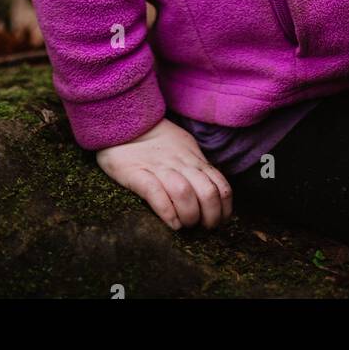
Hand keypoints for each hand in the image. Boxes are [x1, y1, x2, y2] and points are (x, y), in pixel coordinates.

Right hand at [96, 117, 233, 230]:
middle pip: (207, 193)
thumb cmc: (154, 139)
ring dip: (189, 215)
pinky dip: (167, 212)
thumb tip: (211, 191)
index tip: (218, 222)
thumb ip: (196, 167)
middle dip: (210, 217)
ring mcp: (159, 167)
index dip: (224, 209)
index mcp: (193, 159)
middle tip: (202, 228)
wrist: (124, 121)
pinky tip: (171, 223)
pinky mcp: (136, 172)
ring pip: (184, 193)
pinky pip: (155, 193)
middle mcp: (181, 163)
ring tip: (185, 226)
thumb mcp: (183, 148)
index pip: (221, 186)